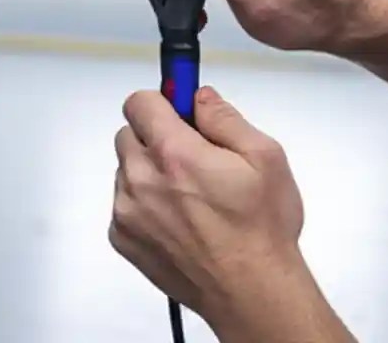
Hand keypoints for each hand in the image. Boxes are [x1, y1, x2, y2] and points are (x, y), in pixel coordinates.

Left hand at [110, 88, 348, 341]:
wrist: (251, 291)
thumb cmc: (261, 230)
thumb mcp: (264, 157)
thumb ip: (225, 118)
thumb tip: (200, 96)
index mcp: (173, 153)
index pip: (139, 102)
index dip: (162, 101)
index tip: (178, 109)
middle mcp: (141, 180)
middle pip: (129, 134)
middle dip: (157, 137)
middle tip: (192, 156)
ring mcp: (128, 211)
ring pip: (126, 169)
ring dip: (149, 171)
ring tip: (190, 195)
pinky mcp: (123, 238)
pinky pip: (123, 203)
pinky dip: (143, 204)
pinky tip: (179, 218)